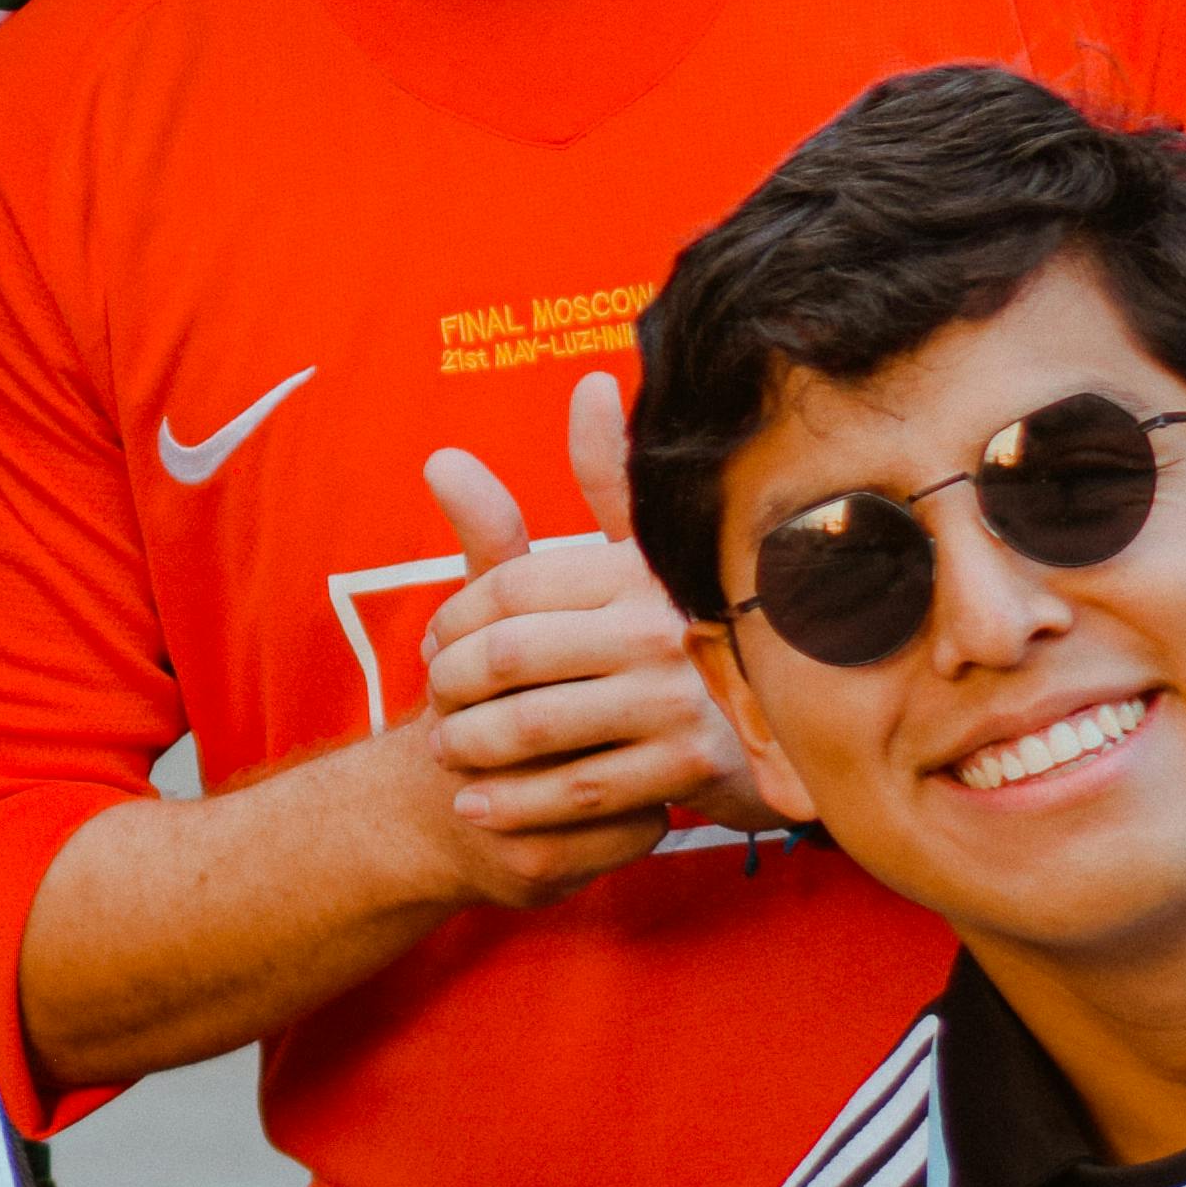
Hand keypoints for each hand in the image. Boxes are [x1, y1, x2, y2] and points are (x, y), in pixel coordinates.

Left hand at [408, 370, 752, 893]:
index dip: (453, 619)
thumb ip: (598, 481)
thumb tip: (590, 382)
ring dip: (470, 745)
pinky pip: (576, 790)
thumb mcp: (628, 561)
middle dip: (451, 685)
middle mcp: (664, 625)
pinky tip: (477, 804)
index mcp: (638, 568)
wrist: (752, 744)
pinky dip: (511, 803)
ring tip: (447, 753)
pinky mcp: (695, 765)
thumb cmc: (662, 642)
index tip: (433, 646)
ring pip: (532, 725)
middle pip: (508, 655)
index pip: (510, 585)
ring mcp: (683, 698)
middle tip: (433, 705)